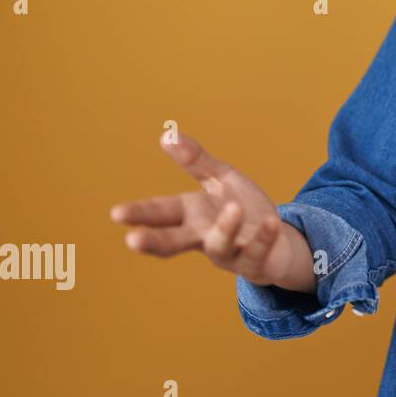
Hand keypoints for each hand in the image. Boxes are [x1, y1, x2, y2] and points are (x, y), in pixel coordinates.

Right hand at [109, 131, 303, 287]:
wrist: (278, 243)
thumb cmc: (242, 209)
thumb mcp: (220, 179)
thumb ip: (195, 160)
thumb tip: (167, 134)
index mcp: (190, 214)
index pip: (160, 213)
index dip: (139, 214)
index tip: (116, 213)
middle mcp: (203, 237)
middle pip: (173, 241)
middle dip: (153, 241)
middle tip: (133, 240)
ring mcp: (229, 252)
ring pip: (220, 246)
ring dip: (225, 229)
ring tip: (234, 208)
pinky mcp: (255, 261)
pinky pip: (257, 252)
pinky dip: (263, 238)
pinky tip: (271, 222)